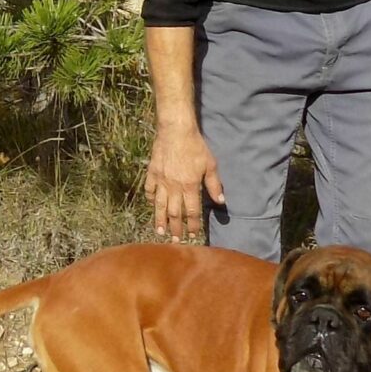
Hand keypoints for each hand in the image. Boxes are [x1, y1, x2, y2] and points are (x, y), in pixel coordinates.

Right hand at [146, 123, 221, 239]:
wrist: (175, 130)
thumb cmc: (195, 146)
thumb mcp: (210, 165)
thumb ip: (214, 185)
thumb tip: (221, 201)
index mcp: (189, 186)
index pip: (191, 212)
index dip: (192, 225)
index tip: (193, 234)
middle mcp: (174, 187)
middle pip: (174, 213)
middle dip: (175, 228)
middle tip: (175, 240)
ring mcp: (161, 181)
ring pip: (159, 205)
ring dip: (160, 220)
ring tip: (160, 231)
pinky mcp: (152, 172)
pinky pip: (149, 189)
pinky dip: (150, 198)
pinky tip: (151, 205)